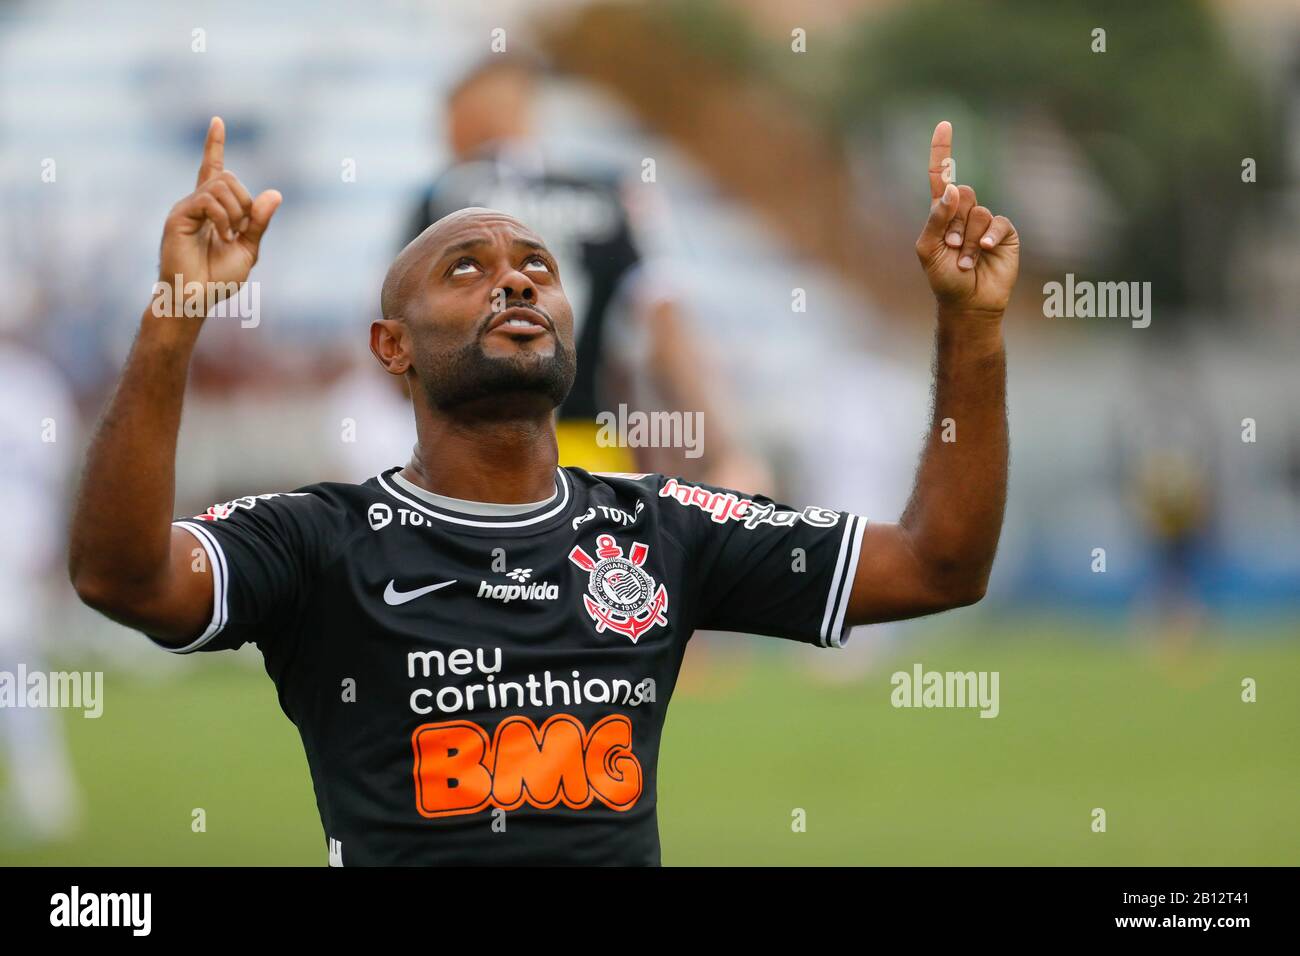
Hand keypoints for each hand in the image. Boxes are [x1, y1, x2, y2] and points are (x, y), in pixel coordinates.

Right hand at [156, 117, 280, 312]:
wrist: (196, 299)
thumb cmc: (218, 279)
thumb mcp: (248, 249)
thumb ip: (259, 222)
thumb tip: (275, 193)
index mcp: (213, 210)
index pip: (214, 170)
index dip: (214, 146)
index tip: (217, 121)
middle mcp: (196, 204)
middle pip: (228, 178)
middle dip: (245, 202)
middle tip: (240, 231)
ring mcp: (185, 209)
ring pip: (220, 186)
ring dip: (235, 212)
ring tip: (228, 237)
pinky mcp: (177, 217)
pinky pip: (207, 200)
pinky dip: (222, 218)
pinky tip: (220, 236)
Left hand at [915, 121, 1018, 315]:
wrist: (968, 302)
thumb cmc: (943, 279)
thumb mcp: (928, 250)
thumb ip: (936, 219)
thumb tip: (953, 189)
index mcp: (942, 213)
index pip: (941, 176)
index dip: (942, 151)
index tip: (945, 125)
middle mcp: (965, 213)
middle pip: (964, 194)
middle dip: (955, 223)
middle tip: (952, 247)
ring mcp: (986, 222)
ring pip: (979, 212)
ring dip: (969, 239)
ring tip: (965, 261)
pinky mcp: (1005, 233)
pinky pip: (998, 223)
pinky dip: (988, 237)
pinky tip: (984, 251)